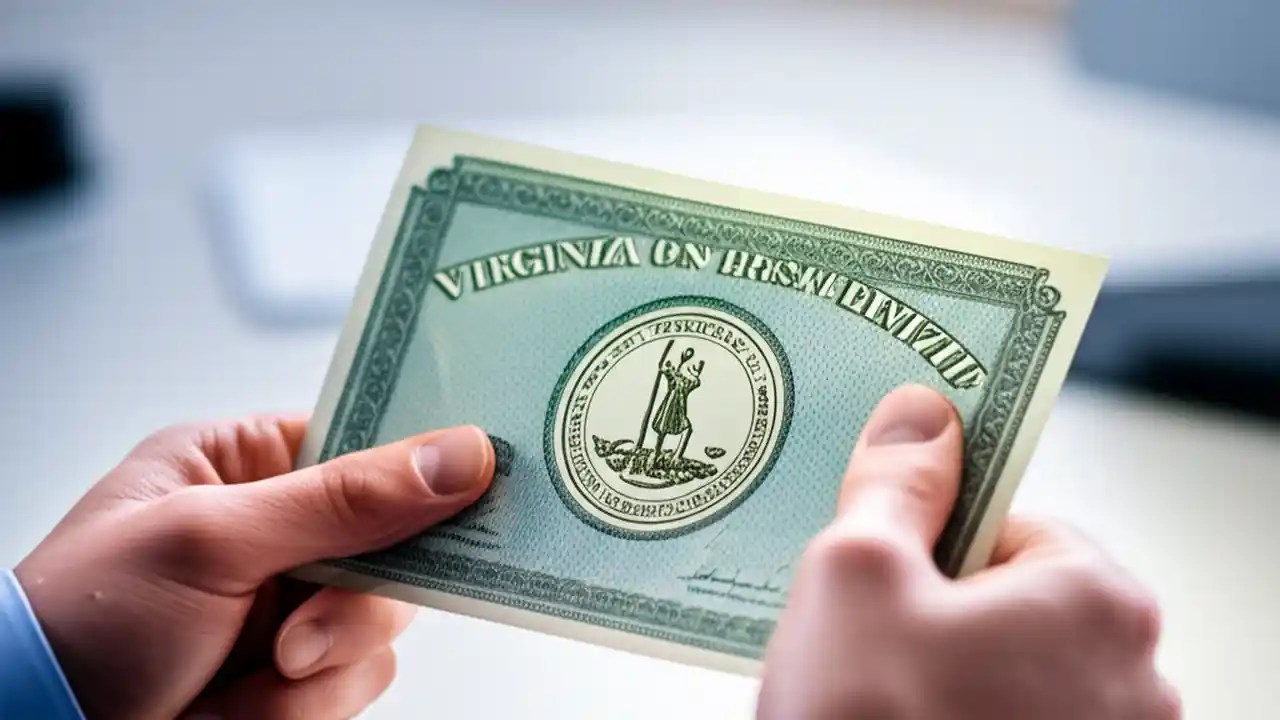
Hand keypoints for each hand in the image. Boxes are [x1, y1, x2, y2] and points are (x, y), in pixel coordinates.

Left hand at [15, 416, 493, 719]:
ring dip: (326, 661)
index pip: (363, 438)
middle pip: (394, 539)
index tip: (478, 476)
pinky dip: (311, 704)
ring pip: (383, 621)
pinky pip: (358, 679)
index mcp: (243, 464)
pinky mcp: (295, 675)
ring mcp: (288, 604)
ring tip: (256, 676)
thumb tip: (460, 454)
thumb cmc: (82, 621)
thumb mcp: (211, 541)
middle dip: (355, 600)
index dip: (421, 457)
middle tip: (301, 635)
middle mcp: (275, 530)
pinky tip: (244, 707)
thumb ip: (344, 500)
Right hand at [757, 386, 1179, 718]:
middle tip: (870, 644)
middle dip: (939, 614)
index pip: (1012, 523)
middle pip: (1016, 601)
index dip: (931, 541)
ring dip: (948, 674)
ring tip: (879, 700)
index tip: (884, 563)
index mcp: (1098, 600)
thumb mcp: (854, 575)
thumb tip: (920, 416)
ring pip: (1013, 672)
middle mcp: (1133, 679)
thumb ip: (894, 482)